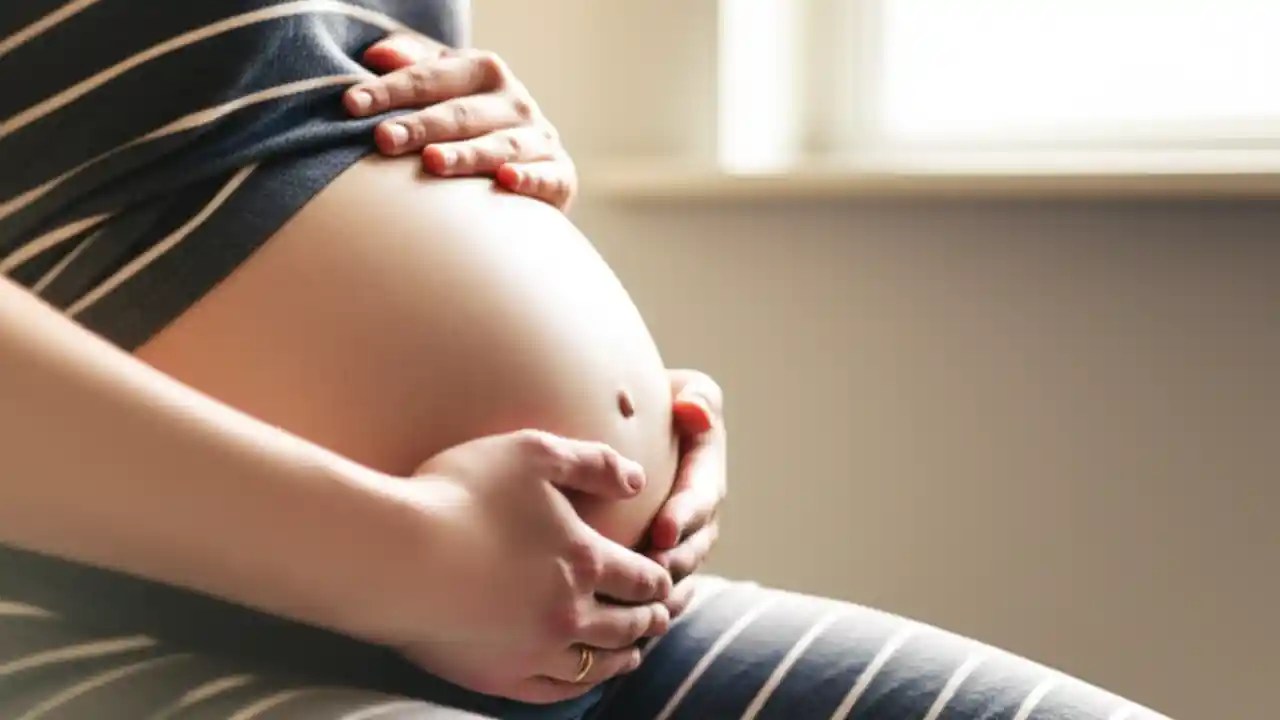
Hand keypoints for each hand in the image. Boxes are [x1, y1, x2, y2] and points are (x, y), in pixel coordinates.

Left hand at [344, 33, 577, 209]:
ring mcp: (539, 138)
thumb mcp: (444, 85)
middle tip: (385, 139)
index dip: (390, 89)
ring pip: (500, 145)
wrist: (533, 162)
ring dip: (466, 154)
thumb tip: (376, 54)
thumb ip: (413, 65)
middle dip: (421, 125)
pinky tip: (506, 180)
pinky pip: (545, 176)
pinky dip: (528, 178)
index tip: (352, 105)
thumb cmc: (472, 121)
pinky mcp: (560, 174)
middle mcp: (515, 101)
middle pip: (461, 113)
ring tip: (432, 162)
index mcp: (484, 70)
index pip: (431, 76)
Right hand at [383, 429, 670, 703]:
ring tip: (633, 654)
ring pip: (597, 664)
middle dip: (650, 620)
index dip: (660, 580)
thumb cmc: (460, 493)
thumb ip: (591, 461)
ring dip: (624, 657)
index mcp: (585, 559)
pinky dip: (578, 686)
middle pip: (628, 625)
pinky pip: (553, 692)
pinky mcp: (497, 676)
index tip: (667, 581)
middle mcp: (570, 612)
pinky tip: (580, 679)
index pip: (642, 578)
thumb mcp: (532, 453)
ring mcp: (534, 650)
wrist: (393, 555)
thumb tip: (637, 478)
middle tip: (662, 619)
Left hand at [647, 370, 726, 616]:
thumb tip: (695, 413)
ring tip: (640, 607)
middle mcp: (699, 509)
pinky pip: (664, 588)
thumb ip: (697, 398)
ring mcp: (683, 536)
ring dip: (665, 592)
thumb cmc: (654, 398)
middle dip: (674, 563)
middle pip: (694, 544)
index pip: (700, 497)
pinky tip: (629, 623)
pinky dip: (652, 605)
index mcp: (705, 470)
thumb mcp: (685, 389)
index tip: (661, 532)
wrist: (627, 419)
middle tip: (648, 576)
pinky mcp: (661, 556)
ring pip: (681, 572)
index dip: (684, 517)